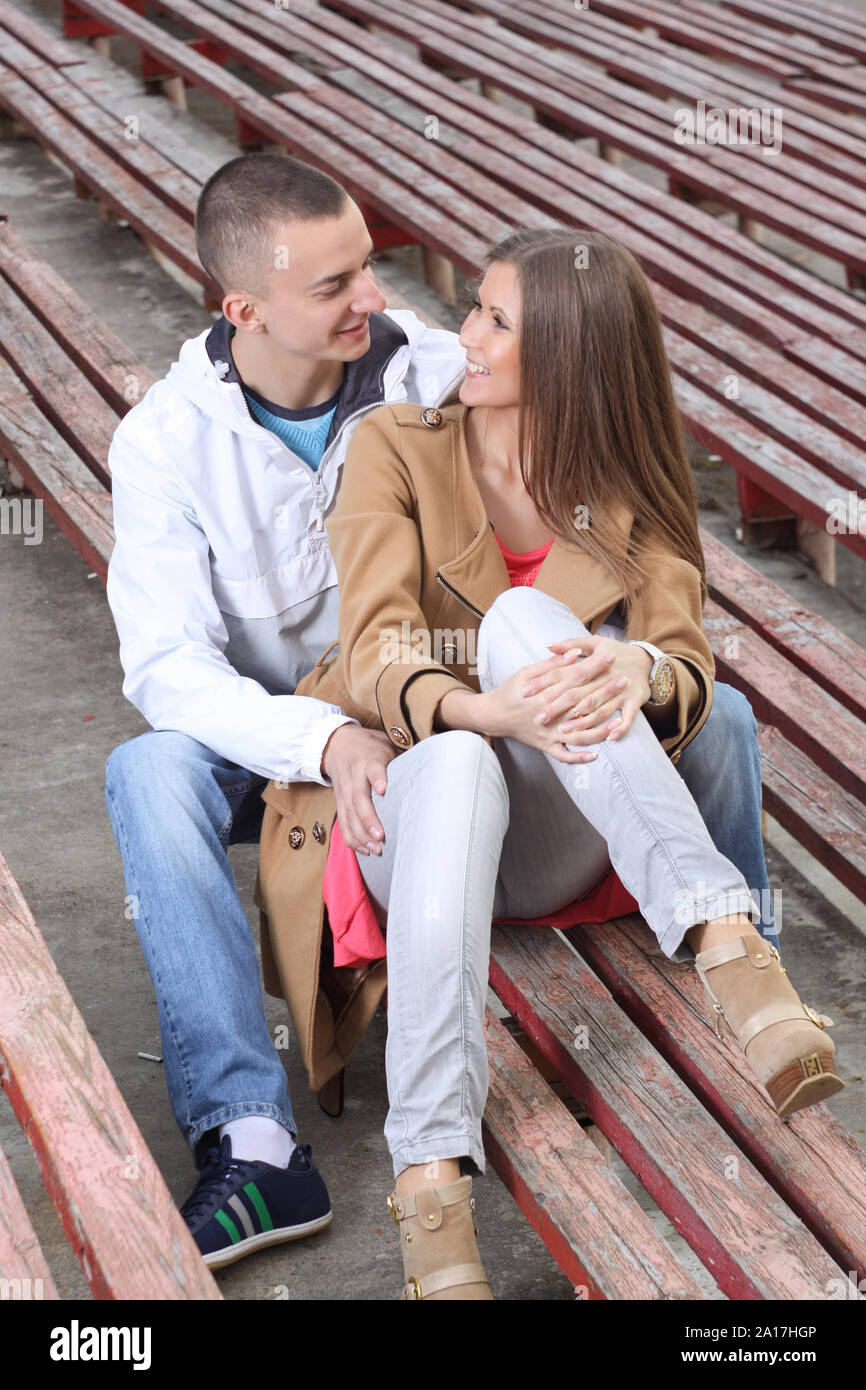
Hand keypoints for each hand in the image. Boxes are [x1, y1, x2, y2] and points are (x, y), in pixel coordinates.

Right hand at [320, 724, 397, 854]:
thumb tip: (435, 767)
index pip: (372, 767)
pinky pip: (342, 821)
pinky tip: (363, 849)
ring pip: (348, 813)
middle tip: (381, 836)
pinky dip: (351, 837)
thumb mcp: (387, 744)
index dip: (377, 777)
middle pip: (358, 797)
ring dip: (360, 833)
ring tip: (375, 848)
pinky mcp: (338, 800)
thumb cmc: (370, 747)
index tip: (383, 789)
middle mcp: (354, 773)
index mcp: (369, 758)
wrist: (336, 744)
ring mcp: (343, 788)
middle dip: (368, 819)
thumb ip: (404, 757)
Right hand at [468, 638, 652, 760]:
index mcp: (541, 694)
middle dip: (604, 691)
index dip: (593, 667)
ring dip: (598, 728)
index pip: (573, 678)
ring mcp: (546, 734)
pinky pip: (563, 755)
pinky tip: (595, 754)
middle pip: (580, 703)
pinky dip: (578, 757)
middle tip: (624, 680)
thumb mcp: (526, 672)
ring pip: (577, 734)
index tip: (611, 657)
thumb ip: (552, 664)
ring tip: (618, 719)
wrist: (492, 716)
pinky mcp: (544, 746)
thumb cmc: (510, 691)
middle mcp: (546, 716)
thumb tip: (575, 652)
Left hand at [525, 634, 655, 745]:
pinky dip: (620, 728)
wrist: (648, 660)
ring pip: (599, 709)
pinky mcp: (635, 701)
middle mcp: (606, 678)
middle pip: (578, 695)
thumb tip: (547, 645)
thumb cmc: (615, 652)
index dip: (544, 682)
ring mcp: (621, 691)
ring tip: (564, 732)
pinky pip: (628, 718)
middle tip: (538, 718)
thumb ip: (571, 645)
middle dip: (557, 707)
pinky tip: (609, 738)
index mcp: (594, 662)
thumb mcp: (595, 643)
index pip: (564, 673)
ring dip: (583, 722)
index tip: (525, 691)